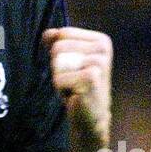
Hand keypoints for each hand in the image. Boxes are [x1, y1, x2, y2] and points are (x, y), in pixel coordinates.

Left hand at [43, 26, 111, 146]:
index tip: (74, 69)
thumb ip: (57, 42)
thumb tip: (47, 34)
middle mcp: (103, 48)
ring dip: (60, 79)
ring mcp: (99, 62)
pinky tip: (75, 95)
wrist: (92, 117)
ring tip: (74, 87)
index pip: (63, 34)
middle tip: (73, 80)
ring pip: (57, 63)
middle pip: (58, 47)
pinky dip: (62, 90)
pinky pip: (58, 79)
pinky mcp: (92, 77)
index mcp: (101, 40)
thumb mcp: (67, 60)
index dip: (60, 54)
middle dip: (59, 68)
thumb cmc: (78, 87)